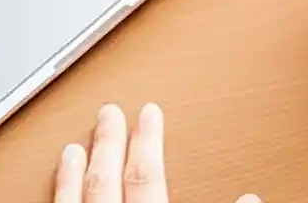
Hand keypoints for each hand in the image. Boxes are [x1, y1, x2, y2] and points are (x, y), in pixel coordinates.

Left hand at [54, 103, 260, 202]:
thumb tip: (251, 200)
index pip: (146, 177)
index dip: (148, 141)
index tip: (148, 113)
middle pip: (106, 183)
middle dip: (108, 144)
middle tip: (107, 114)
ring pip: (74, 201)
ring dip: (72, 175)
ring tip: (72, 150)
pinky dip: (57, 199)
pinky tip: (57, 190)